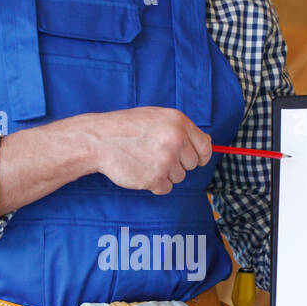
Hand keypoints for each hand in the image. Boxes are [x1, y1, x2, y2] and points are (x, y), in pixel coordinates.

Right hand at [90, 107, 211, 193]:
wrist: (100, 140)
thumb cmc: (127, 128)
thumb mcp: (157, 117)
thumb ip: (181, 129)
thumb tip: (207, 143)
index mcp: (178, 122)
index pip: (205, 146)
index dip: (200, 156)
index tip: (194, 159)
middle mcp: (176, 140)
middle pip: (192, 164)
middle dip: (177, 164)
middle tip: (156, 156)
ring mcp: (166, 160)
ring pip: (179, 177)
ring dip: (164, 174)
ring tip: (145, 161)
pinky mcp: (155, 178)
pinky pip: (166, 188)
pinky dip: (155, 184)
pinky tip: (141, 171)